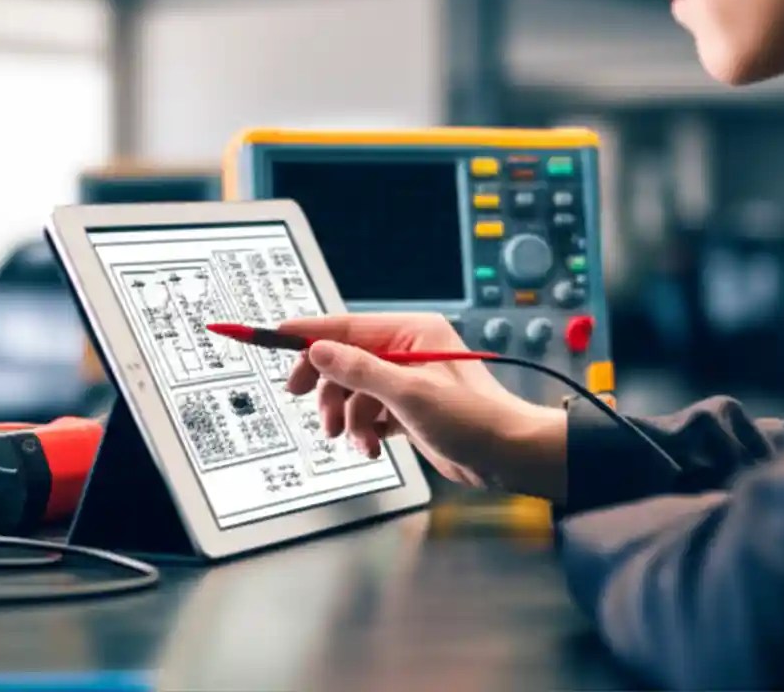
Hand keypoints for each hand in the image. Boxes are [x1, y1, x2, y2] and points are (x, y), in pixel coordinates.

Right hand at [280, 313, 567, 501]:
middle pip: (344, 359)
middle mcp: (408, 351)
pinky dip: (364, 430)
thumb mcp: (409, 393)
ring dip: (347, 417)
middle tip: (304, 400)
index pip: (347, 327)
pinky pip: (369, 413)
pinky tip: (370, 446)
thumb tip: (319, 352)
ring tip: (354, 437)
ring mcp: (408, 381)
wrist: (508, 456)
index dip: (308, 334)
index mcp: (413, 333)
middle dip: (326, 385)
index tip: (274, 337)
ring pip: (353, 391)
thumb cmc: (474, 418)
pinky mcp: (408, 409)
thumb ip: (359, 370)